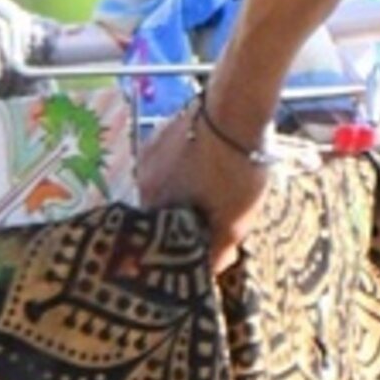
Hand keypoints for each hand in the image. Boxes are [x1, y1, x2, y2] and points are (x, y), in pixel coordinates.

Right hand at [134, 97, 270, 273]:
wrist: (237, 106)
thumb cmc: (234, 170)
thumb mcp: (235, 222)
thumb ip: (217, 253)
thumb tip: (207, 273)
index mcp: (152, 204)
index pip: (156, 240)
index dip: (178, 247)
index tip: (199, 248)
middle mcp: (141, 179)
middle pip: (161, 211)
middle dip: (184, 218)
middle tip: (214, 219)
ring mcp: (150, 152)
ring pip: (168, 185)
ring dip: (187, 192)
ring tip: (218, 190)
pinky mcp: (163, 131)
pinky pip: (172, 163)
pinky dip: (188, 170)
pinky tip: (213, 166)